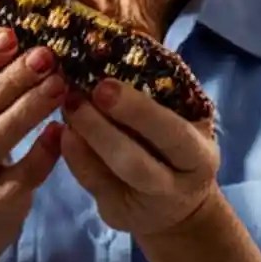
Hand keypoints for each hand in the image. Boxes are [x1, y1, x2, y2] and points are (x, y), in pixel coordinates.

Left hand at [61, 78, 219, 236]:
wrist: (178, 203)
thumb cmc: (177, 144)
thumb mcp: (185, 120)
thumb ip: (162, 93)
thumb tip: (121, 47)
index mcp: (198, 154)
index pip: (172, 133)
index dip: (138, 111)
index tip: (104, 86)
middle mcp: (175, 185)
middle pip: (136, 162)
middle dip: (101, 129)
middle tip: (74, 96)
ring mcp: (143, 204)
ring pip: (109, 176)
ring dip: (82, 140)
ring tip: (66, 107)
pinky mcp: (116, 214)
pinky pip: (90, 183)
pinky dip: (74, 155)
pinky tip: (61, 131)